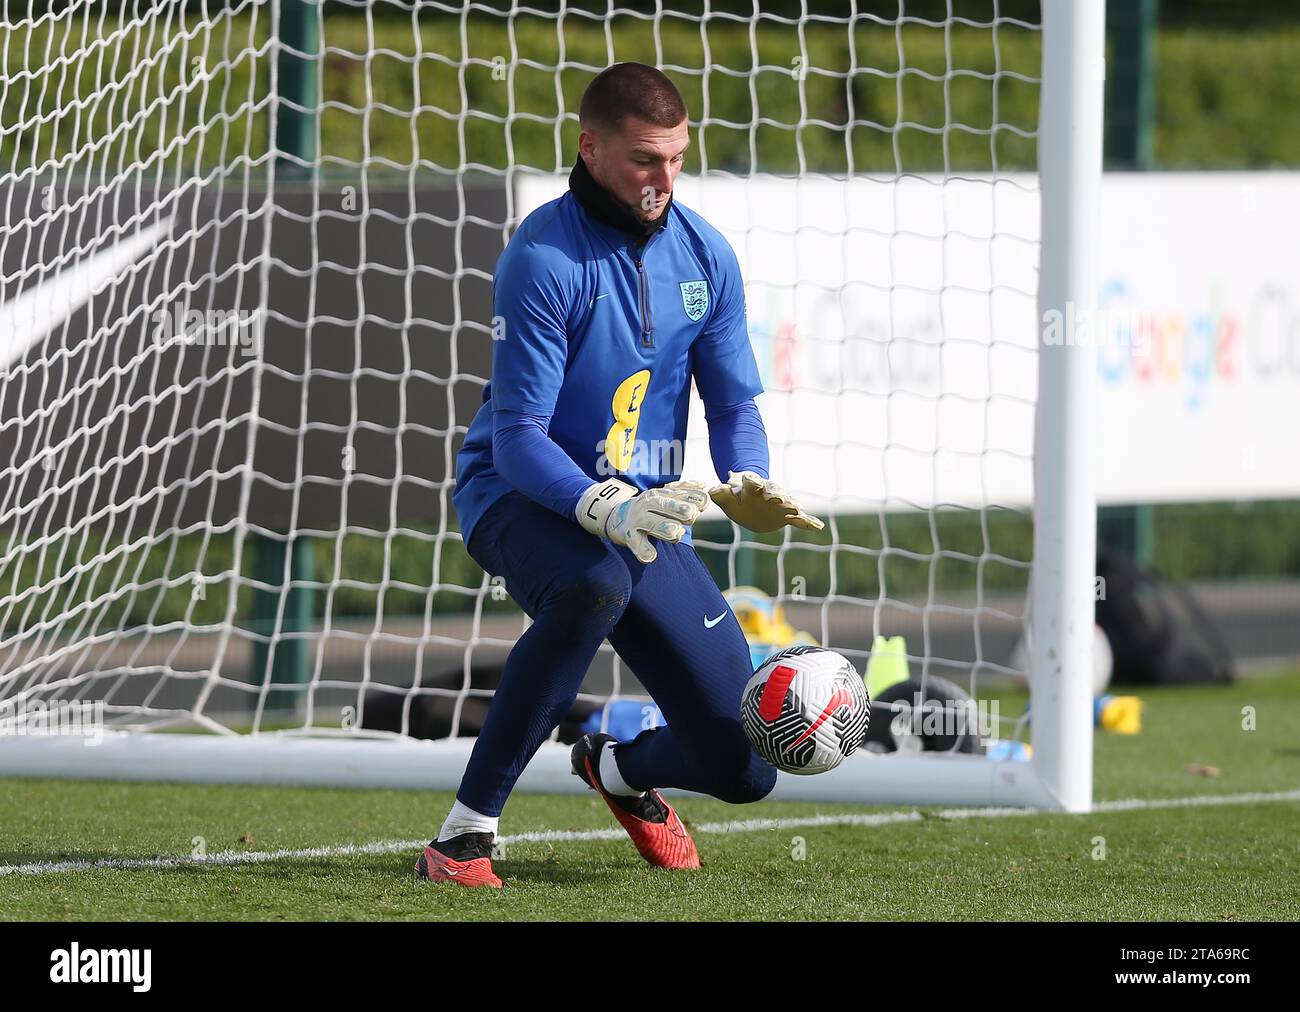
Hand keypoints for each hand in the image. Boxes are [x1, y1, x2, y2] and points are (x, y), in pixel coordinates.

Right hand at [576, 478, 711, 562]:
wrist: (615, 515)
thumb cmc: (647, 508)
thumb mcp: (663, 495)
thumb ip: (683, 491)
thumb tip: (704, 484)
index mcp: (660, 494)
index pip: (678, 494)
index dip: (691, 498)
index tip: (705, 502)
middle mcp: (648, 504)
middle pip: (664, 505)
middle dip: (678, 509)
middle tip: (692, 514)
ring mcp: (637, 520)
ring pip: (651, 523)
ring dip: (663, 527)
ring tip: (676, 533)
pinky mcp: (629, 536)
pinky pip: (636, 544)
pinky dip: (643, 550)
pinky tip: (650, 557)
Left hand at [708, 470, 823, 532]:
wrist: (752, 500)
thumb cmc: (738, 498)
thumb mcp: (726, 498)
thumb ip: (721, 494)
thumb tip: (712, 491)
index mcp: (752, 487)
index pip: (752, 482)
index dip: (752, 481)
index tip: (752, 480)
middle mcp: (769, 493)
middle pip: (774, 491)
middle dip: (776, 494)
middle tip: (779, 497)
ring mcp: (781, 503)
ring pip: (788, 503)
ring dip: (792, 506)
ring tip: (797, 509)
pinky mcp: (788, 514)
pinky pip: (800, 519)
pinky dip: (809, 522)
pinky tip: (819, 527)